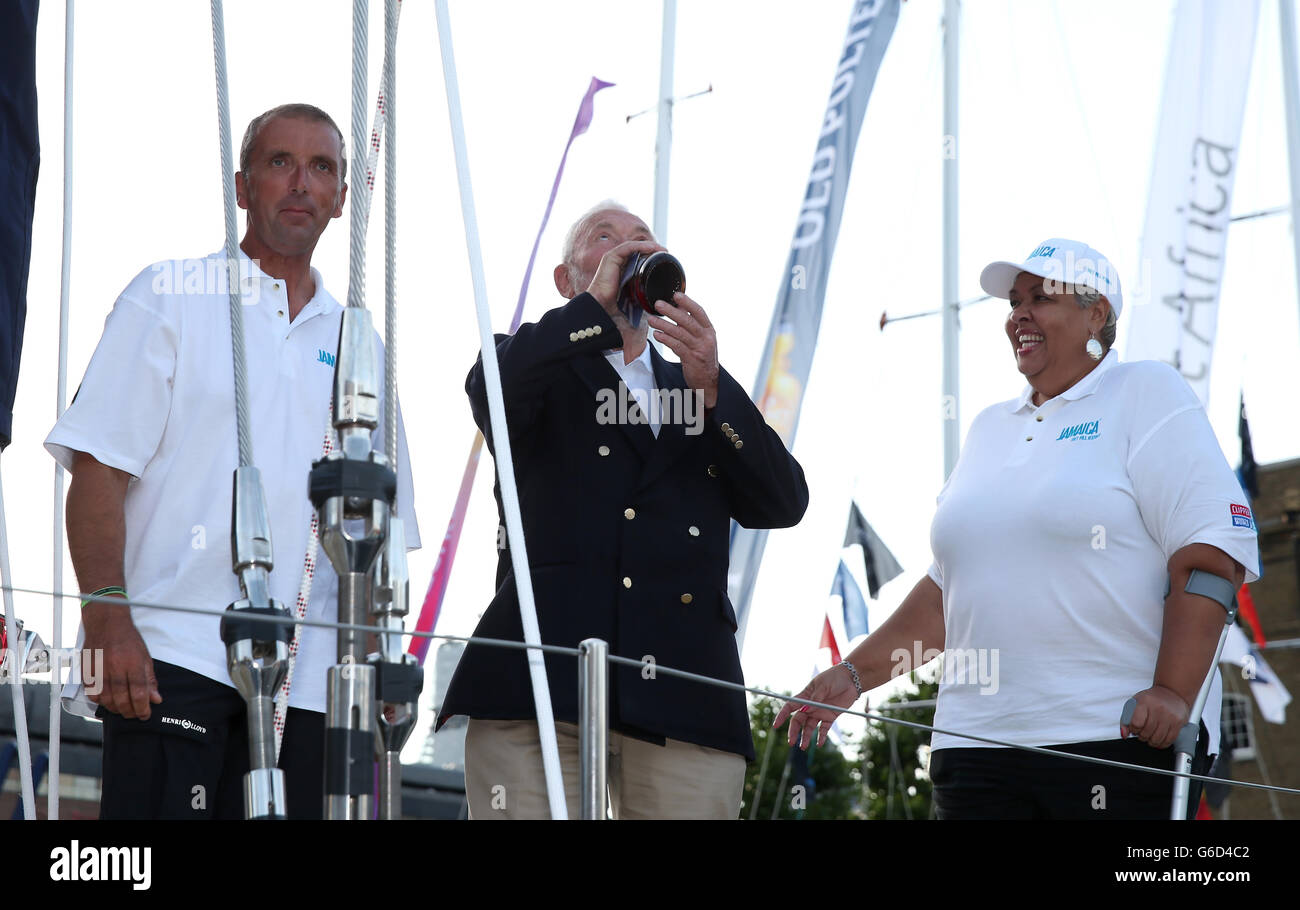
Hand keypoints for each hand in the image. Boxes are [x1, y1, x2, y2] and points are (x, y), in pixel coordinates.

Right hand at [82, 602, 161, 719]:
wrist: (107, 622)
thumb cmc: (128, 638)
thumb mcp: (145, 656)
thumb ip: (150, 679)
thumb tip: (155, 698)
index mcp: (132, 662)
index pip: (138, 692)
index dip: (142, 708)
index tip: (145, 714)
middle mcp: (115, 667)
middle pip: (121, 699)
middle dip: (130, 712)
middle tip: (135, 715)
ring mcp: (98, 669)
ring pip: (105, 699)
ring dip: (115, 709)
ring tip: (123, 710)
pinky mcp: (86, 670)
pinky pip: (91, 693)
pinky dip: (99, 701)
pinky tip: (107, 701)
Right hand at [585, 239, 665, 312]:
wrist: (601, 308)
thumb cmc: (615, 308)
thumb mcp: (634, 303)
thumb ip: (642, 303)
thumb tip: (656, 311)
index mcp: (622, 273)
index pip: (638, 260)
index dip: (652, 258)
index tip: (666, 262)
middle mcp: (617, 265)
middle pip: (637, 252)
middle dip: (653, 250)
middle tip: (666, 254)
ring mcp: (613, 260)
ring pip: (634, 248)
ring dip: (649, 246)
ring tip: (662, 250)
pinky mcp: (610, 258)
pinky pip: (628, 247)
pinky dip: (640, 246)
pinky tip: (652, 248)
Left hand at [646, 293, 719, 408]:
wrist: (709, 380)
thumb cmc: (703, 356)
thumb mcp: (702, 338)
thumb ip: (691, 324)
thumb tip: (679, 306)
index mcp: (709, 330)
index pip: (699, 312)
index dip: (687, 302)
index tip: (676, 295)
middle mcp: (706, 338)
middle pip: (687, 321)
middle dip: (671, 311)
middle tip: (658, 304)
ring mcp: (699, 348)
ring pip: (679, 333)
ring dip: (663, 325)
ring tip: (651, 320)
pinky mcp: (691, 359)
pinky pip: (676, 346)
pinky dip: (665, 339)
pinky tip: (656, 335)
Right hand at [773, 664, 860, 749]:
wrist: (852, 679)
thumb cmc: (835, 678)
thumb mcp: (824, 686)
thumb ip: (816, 698)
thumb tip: (806, 709)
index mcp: (805, 696)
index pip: (790, 707)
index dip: (782, 716)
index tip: (776, 725)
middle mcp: (811, 706)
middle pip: (798, 720)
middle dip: (793, 731)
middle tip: (792, 742)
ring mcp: (820, 712)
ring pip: (809, 727)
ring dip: (806, 737)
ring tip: (803, 747)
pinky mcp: (830, 716)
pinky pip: (824, 729)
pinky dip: (821, 737)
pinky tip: (819, 744)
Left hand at [1121, 684, 1187, 748]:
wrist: (1171, 693)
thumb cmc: (1151, 699)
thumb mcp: (1134, 704)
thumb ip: (1126, 720)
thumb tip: (1124, 734)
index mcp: (1144, 702)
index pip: (1136, 723)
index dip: (1133, 729)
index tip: (1134, 728)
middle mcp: (1158, 708)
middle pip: (1146, 732)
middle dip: (1142, 736)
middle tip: (1142, 733)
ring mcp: (1169, 716)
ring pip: (1157, 738)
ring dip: (1151, 742)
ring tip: (1150, 737)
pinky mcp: (1178, 722)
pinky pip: (1169, 740)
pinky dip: (1162, 744)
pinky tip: (1159, 740)